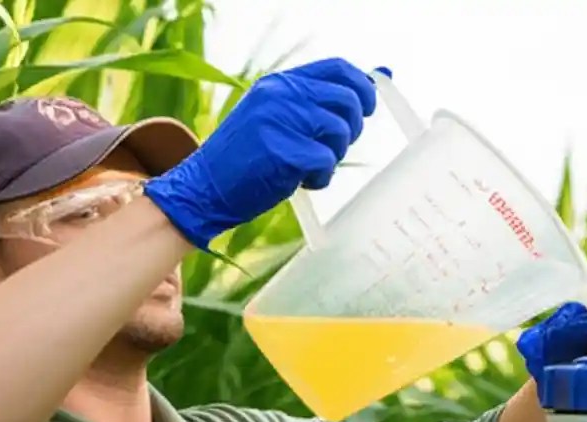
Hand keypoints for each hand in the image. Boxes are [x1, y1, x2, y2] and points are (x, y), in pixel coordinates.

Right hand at [144, 58, 385, 249]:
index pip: (338, 69)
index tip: (366, 108)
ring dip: (333, 157)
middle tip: (331, 148)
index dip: (362, 87)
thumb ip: (319, 100)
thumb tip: (381, 76)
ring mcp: (281, 122)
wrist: (204, 187)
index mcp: (279, 83)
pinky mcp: (283, 153)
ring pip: (341, 132)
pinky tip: (299, 181)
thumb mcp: (276, 117)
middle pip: (347, 100)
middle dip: (351, 128)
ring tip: (307, 167)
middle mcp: (280, 95)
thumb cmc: (244, 157)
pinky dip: (320, 178)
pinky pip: (327, 162)